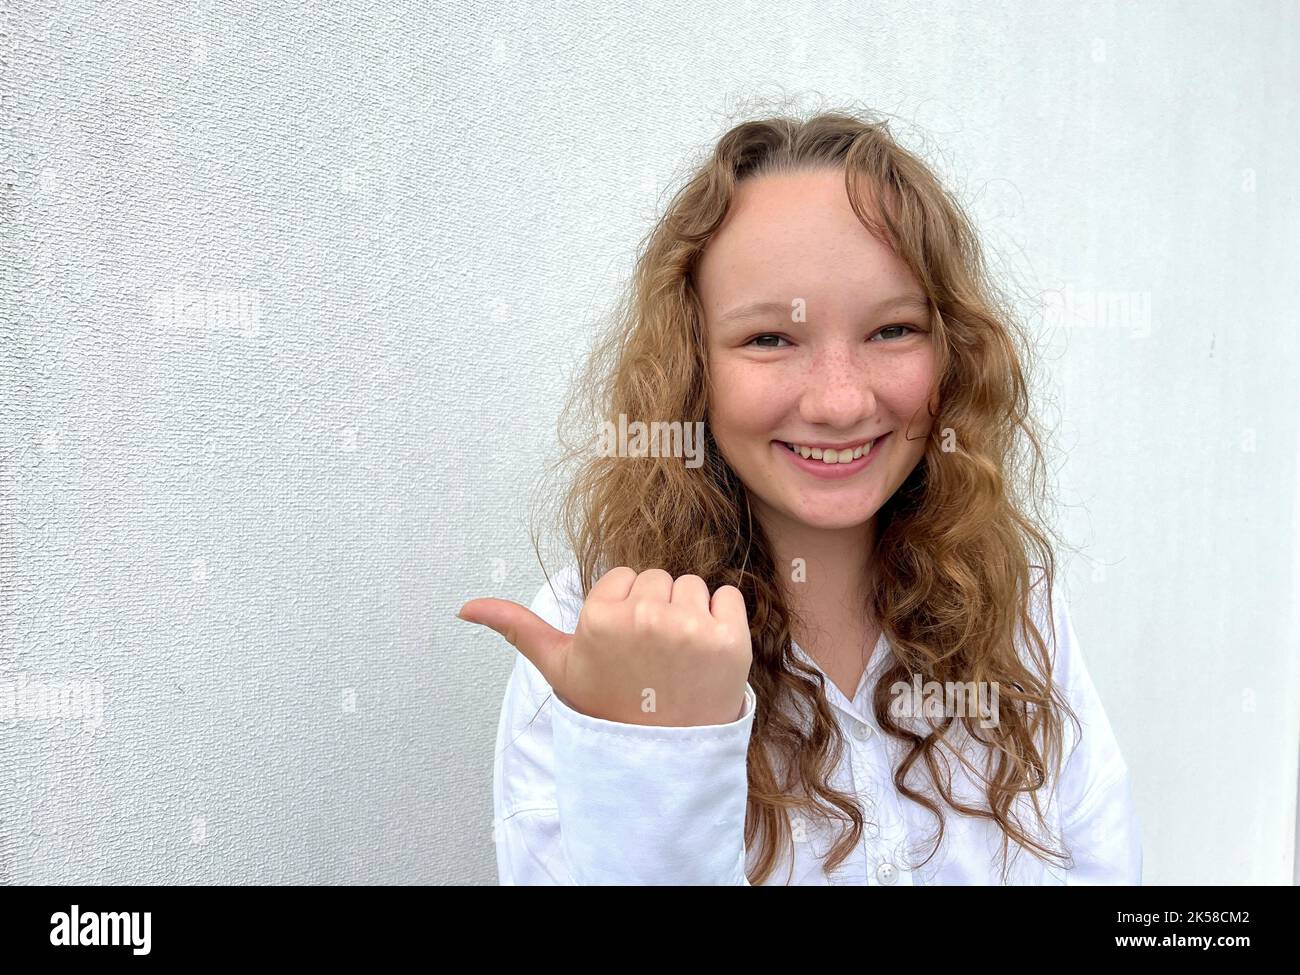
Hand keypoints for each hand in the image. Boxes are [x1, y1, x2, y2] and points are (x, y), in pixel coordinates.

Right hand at [458, 567, 751, 726]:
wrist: (660, 755)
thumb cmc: (608, 706)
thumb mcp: (559, 667)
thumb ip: (516, 628)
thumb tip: (463, 606)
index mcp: (601, 617)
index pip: (624, 576)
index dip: (624, 609)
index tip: (623, 647)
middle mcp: (645, 617)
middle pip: (658, 579)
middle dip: (656, 609)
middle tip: (651, 657)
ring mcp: (691, 628)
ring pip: (692, 587)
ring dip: (689, 614)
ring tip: (677, 659)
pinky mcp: (730, 639)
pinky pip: (728, 596)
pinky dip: (723, 618)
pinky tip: (706, 654)